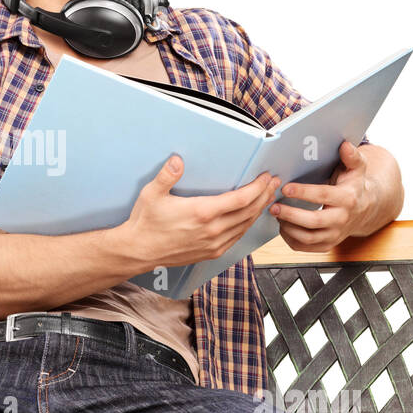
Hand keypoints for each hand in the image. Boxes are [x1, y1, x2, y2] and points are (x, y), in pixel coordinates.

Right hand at [120, 154, 280, 268]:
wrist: (138, 251)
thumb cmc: (145, 222)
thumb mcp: (152, 194)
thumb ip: (167, 176)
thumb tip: (177, 159)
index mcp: (202, 212)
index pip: (241, 199)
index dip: (258, 187)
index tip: (266, 177)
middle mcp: (213, 230)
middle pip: (249, 211)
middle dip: (265, 196)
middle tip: (274, 183)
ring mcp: (214, 243)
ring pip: (245, 225)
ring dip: (259, 210)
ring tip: (268, 197)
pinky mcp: (211, 252)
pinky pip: (237, 237)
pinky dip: (247, 225)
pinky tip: (250, 217)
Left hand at [270, 141, 374, 252]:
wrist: (364, 210)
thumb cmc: (354, 186)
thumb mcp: (357, 169)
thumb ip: (351, 157)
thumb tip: (345, 145)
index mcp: (347, 199)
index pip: (323, 196)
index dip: (303, 192)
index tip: (285, 188)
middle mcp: (342, 220)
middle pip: (314, 222)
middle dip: (291, 214)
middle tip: (273, 206)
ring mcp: (334, 235)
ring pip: (308, 238)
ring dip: (287, 227)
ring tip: (276, 214)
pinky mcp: (327, 245)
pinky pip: (305, 247)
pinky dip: (290, 239)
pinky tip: (282, 226)